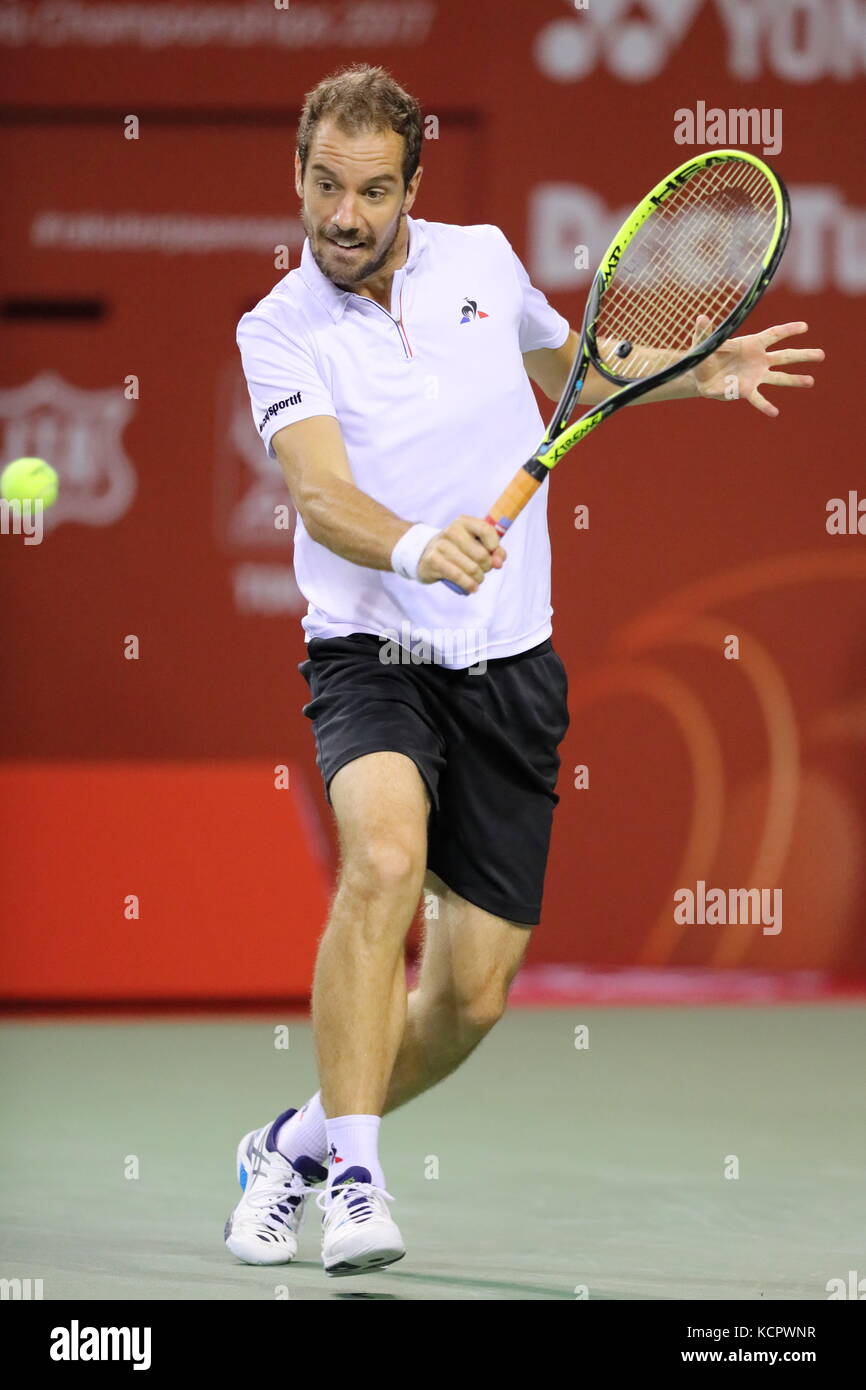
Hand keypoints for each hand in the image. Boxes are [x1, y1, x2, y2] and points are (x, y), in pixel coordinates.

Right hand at [417, 515, 505, 592]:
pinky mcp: (434, 560)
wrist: (426, 554)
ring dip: (479, 578)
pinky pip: (458, 576)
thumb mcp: (476, 544)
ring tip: (477, 579)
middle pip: (481, 555)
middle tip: (483, 569)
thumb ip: (494, 550)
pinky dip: (469, 585)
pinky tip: (473, 588)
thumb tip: (498, 563)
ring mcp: (441, 545)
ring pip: (472, 568)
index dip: (495, 545)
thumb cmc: (458, 549)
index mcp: (464, 522)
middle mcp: (452, 531)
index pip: (486, 530)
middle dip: (487, 567)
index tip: (494, 554)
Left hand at [691, 317, 824, 417]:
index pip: (774, 335)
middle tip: (821, 355)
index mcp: (751, 344)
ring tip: (811, 381)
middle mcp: (758, 360)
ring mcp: (755, 376)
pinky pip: (758, 399)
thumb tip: (701, 317)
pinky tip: (774, 413)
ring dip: (795, 380)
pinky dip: (765, 406)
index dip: (789, 330)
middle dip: (803, 355)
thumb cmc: (704, 356)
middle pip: (785, 356)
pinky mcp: (746, 391)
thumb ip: (705, 331)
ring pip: (779, 377)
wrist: (699, 377)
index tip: (805, 327)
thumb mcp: (704, 343)